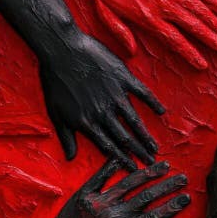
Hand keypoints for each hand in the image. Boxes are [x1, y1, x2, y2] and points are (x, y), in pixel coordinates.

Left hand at [40, 32, 164, 168]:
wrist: (61, 49)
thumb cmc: (55, 80)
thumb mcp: (55, 111)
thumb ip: (66, 136)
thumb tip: (70, 158)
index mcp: (87, 122)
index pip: (108, 146)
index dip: (122, 159)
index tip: (134, 168)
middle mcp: (103, 112)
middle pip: (125, 137)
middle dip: (139, 152)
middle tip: (152, 162)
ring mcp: (115, 95)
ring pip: (135, 121)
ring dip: (146, 135)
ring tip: (156, 147)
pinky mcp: (123, 78)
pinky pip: (142, 93)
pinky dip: (153, 102)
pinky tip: (162, 111)